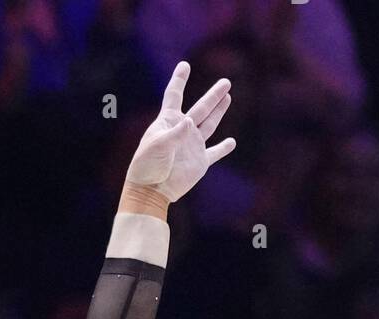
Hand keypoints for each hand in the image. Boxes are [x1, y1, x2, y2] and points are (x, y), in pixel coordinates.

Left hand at [124, 60, 235, 203]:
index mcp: (168, 122)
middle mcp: (182, 131)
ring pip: (210, 124)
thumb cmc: (147, 167)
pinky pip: (214, 153)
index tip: (184, 65)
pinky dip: (223, 148)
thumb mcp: (157, 147)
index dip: (179, 80)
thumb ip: (175, 134)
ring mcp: (192, 146)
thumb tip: (190, 122)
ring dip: (219, 111)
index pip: (174, 96)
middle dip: (213, 95)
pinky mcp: (199, 162)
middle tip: (226, 81)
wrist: (150, 192)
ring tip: (228, 97)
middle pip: (201, 108)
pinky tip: (231, 142)